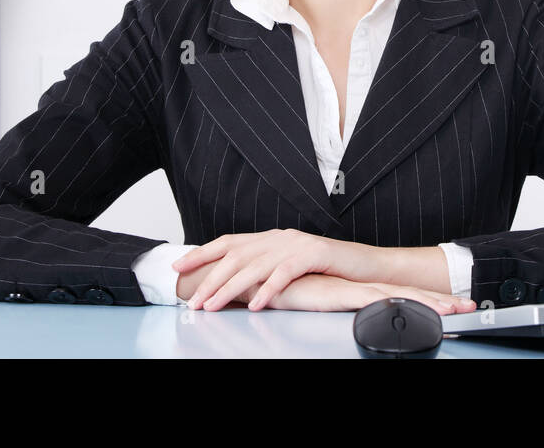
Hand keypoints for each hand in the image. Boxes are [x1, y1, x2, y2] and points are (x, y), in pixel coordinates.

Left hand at [175, 228, 375, 310]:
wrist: (366, 265)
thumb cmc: (327, 271)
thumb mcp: (290, 267)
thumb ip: (265, 270)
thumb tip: (235, 286)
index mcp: (271, 238)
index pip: (229, 242)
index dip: (202, 252)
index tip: (178, 266)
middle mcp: (279, 237)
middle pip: (236, 256)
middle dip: (210, 278)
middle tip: (193, 300)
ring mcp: (296, 244)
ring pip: (255, 265)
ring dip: (231, 288)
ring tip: (213, 306)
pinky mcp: (314, 254)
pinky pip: (286, 273)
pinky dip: (269, 289)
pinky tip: (257, 305)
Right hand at [265, 274, 475, 314]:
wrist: (260, 278)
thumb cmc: (284, 291)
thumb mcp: (317, 302)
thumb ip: (335, 307)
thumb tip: (353, 317)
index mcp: (357, 290)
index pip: (400, 295)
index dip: (427, 300)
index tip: (455, 307)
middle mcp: (359, 286)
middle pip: (407, 294)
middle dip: (439, 302)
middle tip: (470, 308)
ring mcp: (349, 289)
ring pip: (396, 297)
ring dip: (425, 304)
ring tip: (451, 312)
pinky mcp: (335, 293)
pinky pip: (369, 302)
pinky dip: (390, 307)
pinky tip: (408, 312)